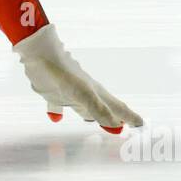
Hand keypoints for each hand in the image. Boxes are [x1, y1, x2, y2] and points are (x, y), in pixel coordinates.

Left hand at [13, 24, 140, 132]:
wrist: (38, 53)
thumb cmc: (62, 72)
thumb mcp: (82, 93)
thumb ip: (98, 108)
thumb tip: (116, 126)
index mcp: (96, 92)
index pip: (116, 107)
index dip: (128, 116)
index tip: (141, 124)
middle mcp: (85, 93)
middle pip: (104, 108)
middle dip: (116, 117)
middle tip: (127, 127)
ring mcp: (69, 92)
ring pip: (86, 108)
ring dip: (94, 116)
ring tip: (102, 124)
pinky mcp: (52, 91)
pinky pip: (57, 105)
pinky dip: (58, 112)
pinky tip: (56, 119)